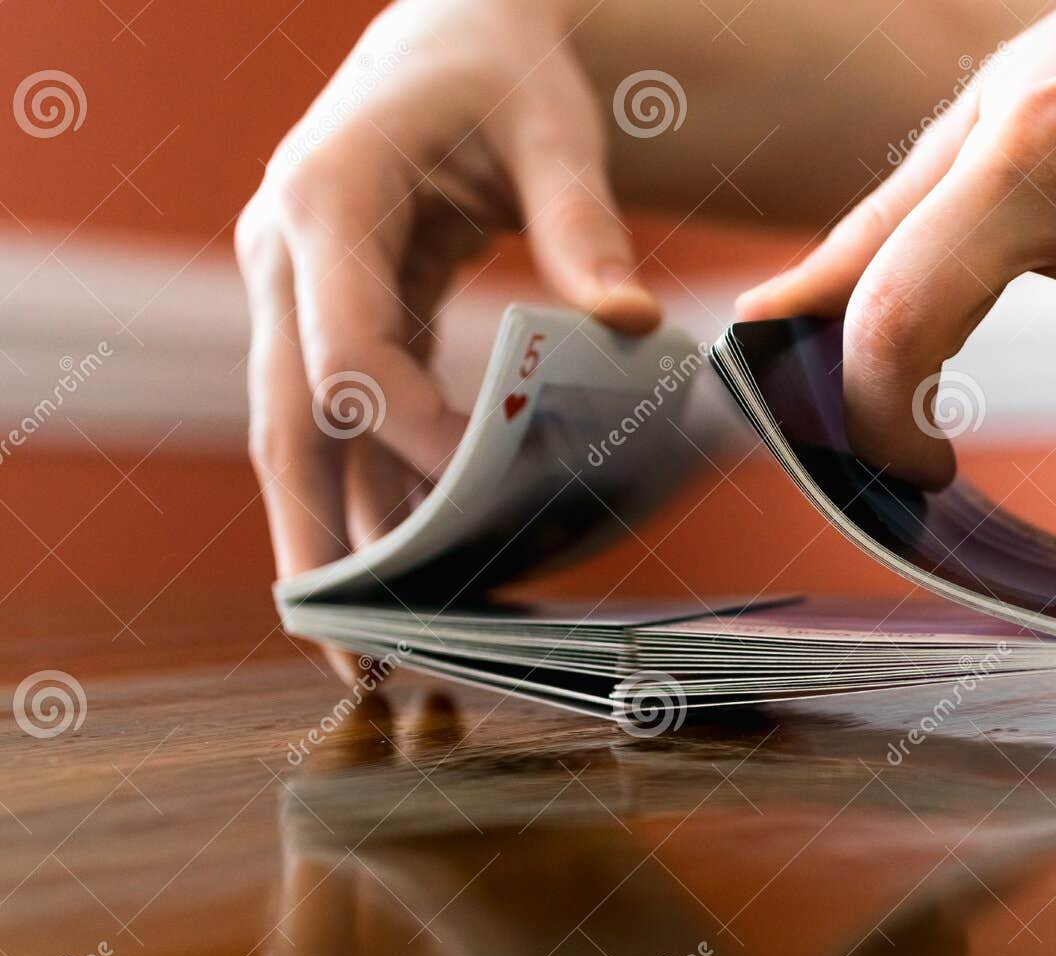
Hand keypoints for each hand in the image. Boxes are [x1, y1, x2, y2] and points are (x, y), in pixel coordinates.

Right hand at [236, 0, 657, 672]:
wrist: (451, 32)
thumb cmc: (501, 70)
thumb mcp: (551, 129)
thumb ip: (582, 225)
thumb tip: (631, 325)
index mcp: (326, 201)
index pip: (348, 352)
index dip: (406, 435)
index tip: (483, 492)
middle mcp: (285, 254)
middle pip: (285, 423)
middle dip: (317, 544)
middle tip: (354, 655)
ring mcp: (297, 289)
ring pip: (301, 438)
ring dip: (338, 539)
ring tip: (378, 646)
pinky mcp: (331, 312)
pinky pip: (345, 419)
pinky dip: (375, 488)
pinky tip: (412, 560)